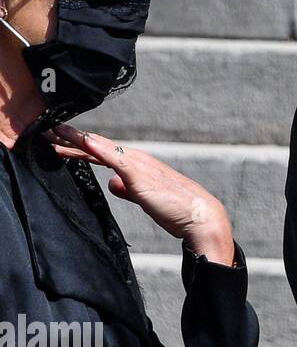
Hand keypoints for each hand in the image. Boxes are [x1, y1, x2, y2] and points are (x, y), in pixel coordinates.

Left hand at [44, 125, 236, 265]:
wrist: (200, 216)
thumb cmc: (178, 211)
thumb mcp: (146, 200)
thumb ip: (128, 190)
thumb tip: (112, 184)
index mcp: (139, 166)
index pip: (103, 154)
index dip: (81, 148)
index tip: (59, 142)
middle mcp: (138, 160)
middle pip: (98, 146)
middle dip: (72, 138)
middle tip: (46, 129)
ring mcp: (139, 165)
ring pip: (101, 148)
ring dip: (77, 139)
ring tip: (53, 132)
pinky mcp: (140, 175)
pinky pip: (113, 158)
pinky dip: (97, 148)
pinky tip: (83, 141)